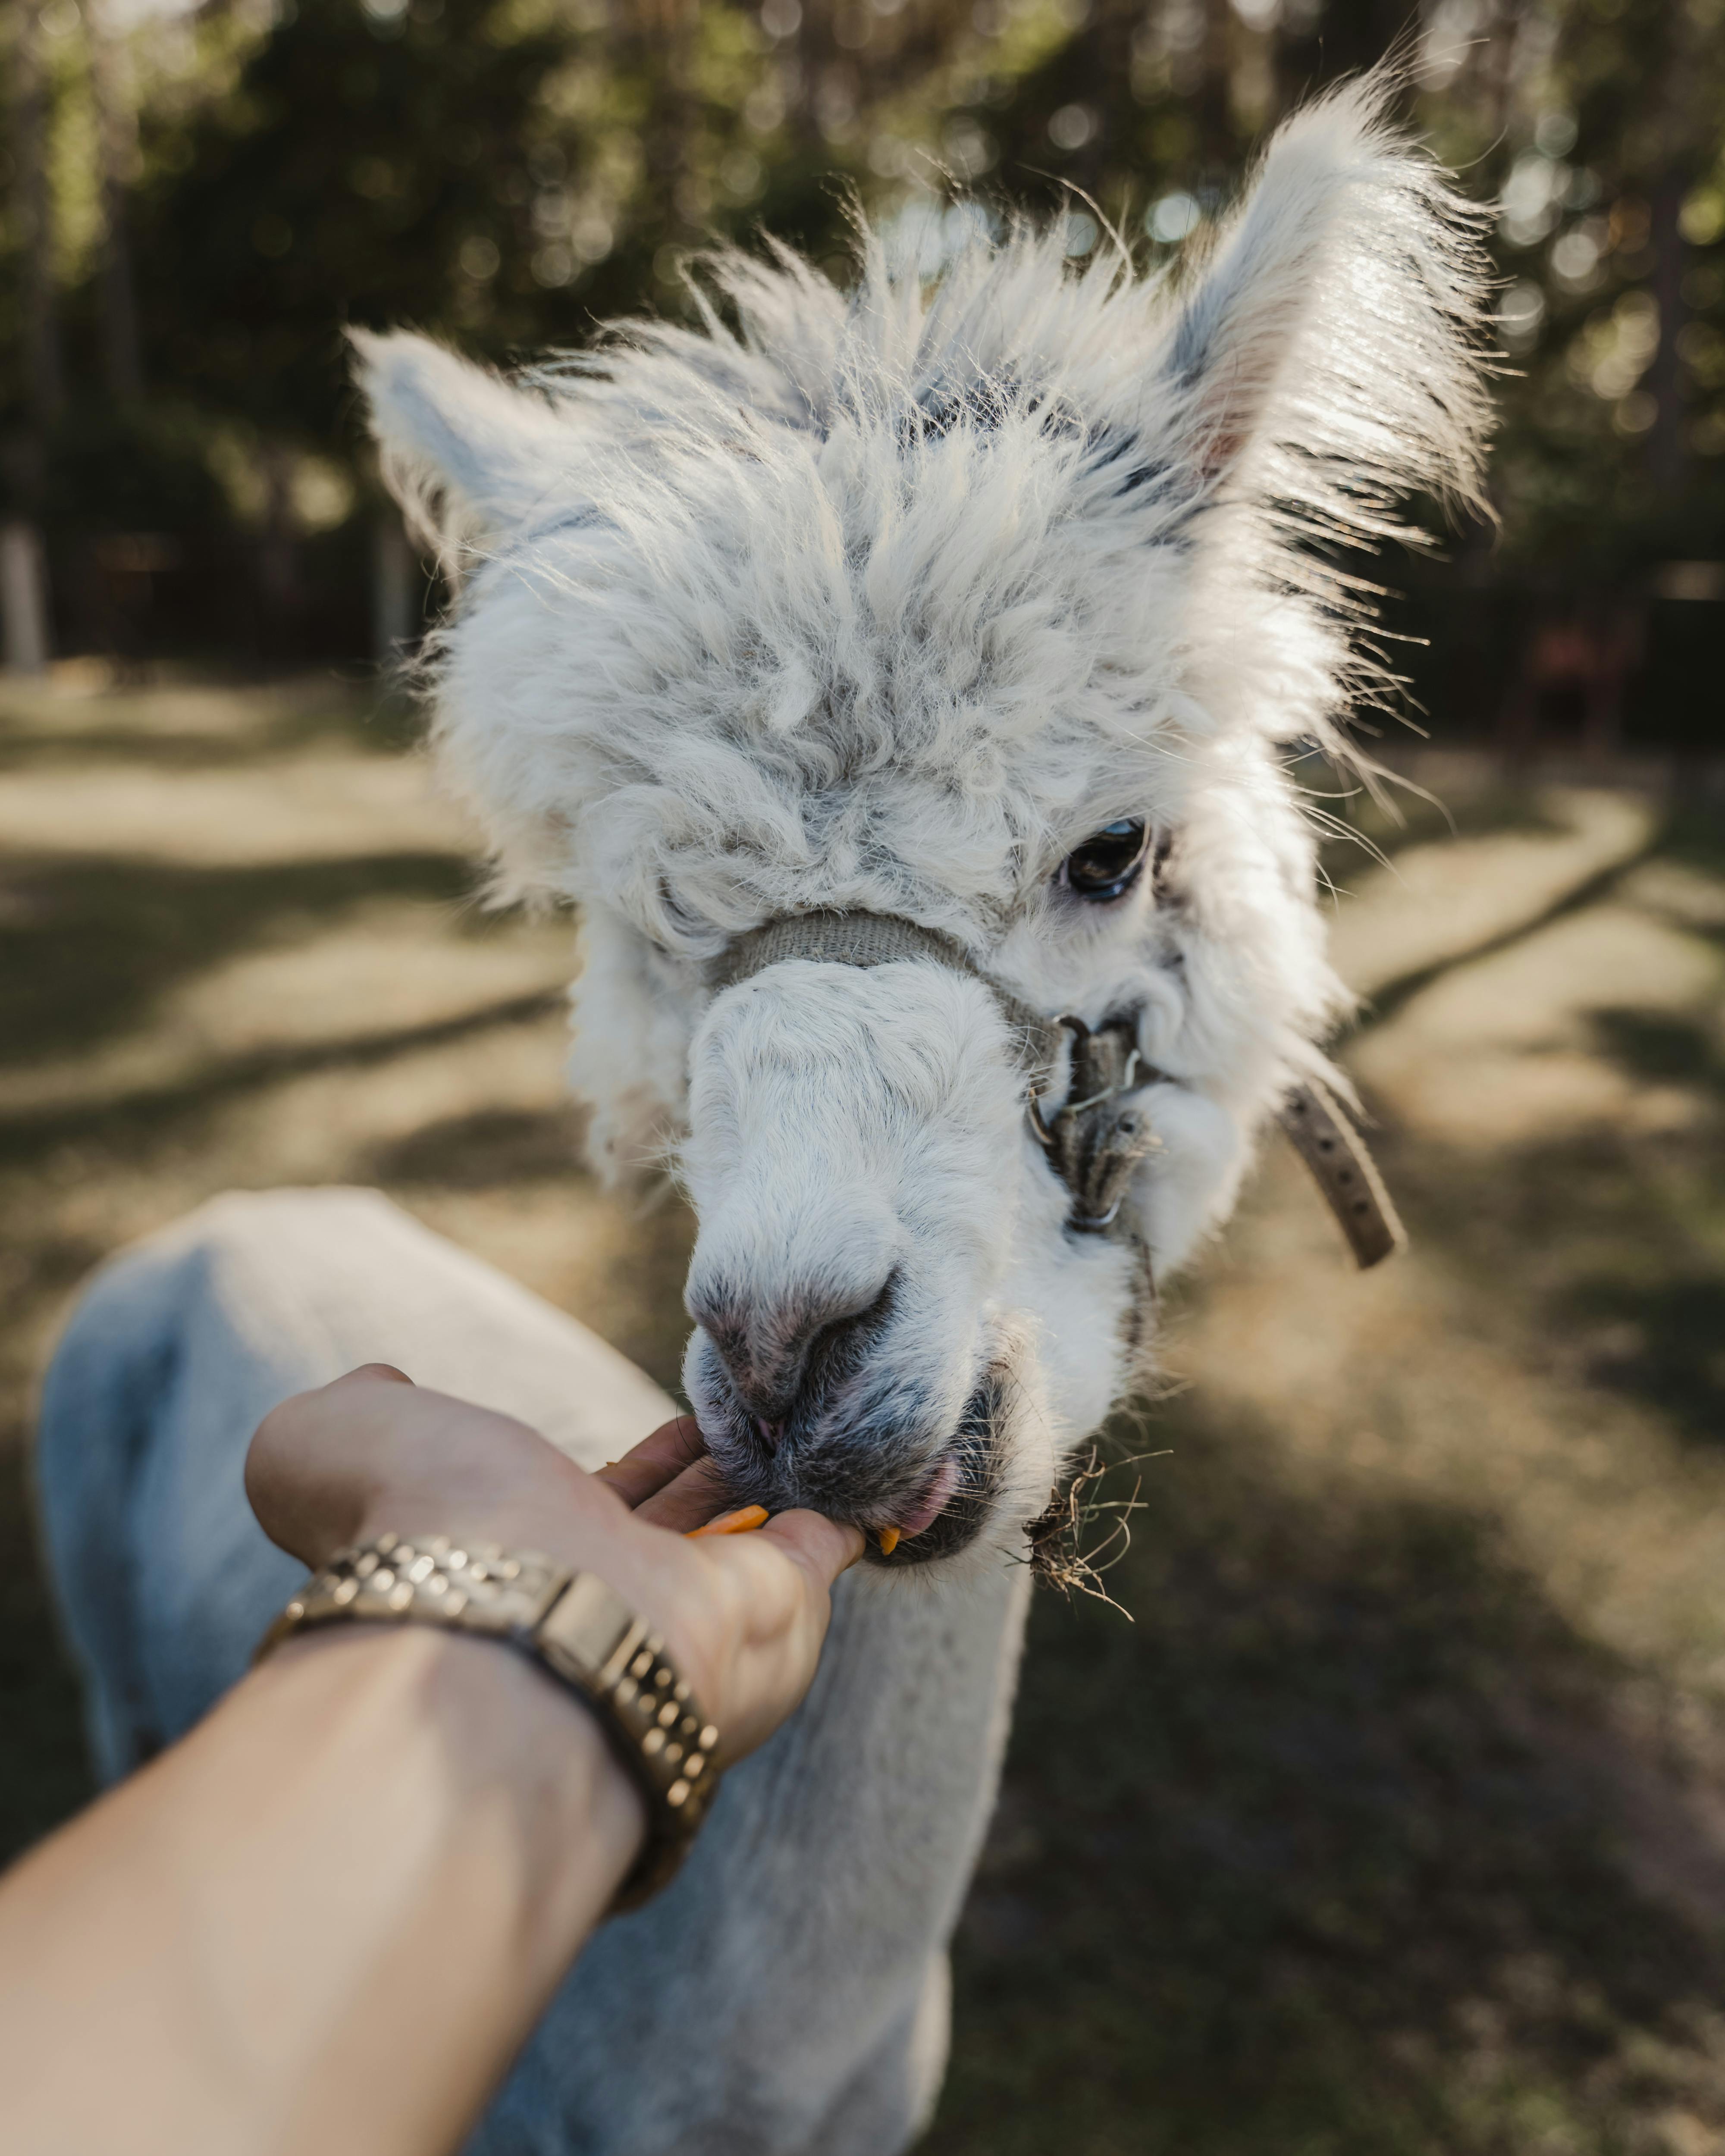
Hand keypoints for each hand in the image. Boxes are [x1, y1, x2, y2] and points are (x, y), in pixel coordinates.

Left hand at [246, 1366, 863, 1759]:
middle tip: (754, 1407)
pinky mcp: (781, 1609)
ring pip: (757, 1533)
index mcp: (514, 1567)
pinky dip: (876, 1493)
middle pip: (678, 1532)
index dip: (629, 1473)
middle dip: (715, 1473)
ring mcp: (698, 1616)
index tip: (670, 1421)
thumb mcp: (327, 1444)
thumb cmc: (419, 1530)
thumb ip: (348, 1413)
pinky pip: (842, 1537)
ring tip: (821, 1404)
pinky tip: (904, 1456)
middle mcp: (607, 1606)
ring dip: (787, 1469)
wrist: (520, 1627)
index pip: (585, 1520)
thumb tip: (383, 1380)